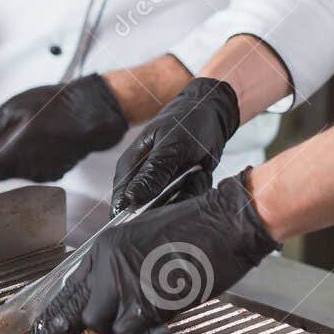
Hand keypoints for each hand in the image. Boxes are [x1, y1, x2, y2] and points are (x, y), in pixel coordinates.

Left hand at [0, 75, 128, 199]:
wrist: (90, 111)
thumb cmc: (53, 105)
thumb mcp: (10, 108)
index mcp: (7, 153)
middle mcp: (22, 170)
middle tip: (7, 129)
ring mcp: (38, 174)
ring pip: (13, 167)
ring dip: (14, 151)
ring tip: (31, 128)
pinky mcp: (51, 174)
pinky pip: (30, 167)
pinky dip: (30, 154)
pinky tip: (43, 137)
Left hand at [36, 171, 277, 333]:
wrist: (224, 222)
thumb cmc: (196, 229)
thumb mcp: (147, 239)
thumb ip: (123, 267)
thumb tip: (114, 301)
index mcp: (105, 246)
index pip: (70, 289)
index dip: (65, 316)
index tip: (59, 332)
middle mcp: (108, 263)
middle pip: (86, 315)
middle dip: (100, 330)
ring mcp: (126, 284)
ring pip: (107, 329)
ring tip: (145, 326)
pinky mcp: (149, 302)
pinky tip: (161, 328)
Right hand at [111, 77, 239, 212]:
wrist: (211, 114)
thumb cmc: (185, 121)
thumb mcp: (170, 145)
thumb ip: (153, 172)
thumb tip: (131, 199)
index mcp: (130, 167)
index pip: (122, 202)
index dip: (132, 218)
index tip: (153, 219)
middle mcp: (143, 180)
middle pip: (147, 211)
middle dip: (170, 203)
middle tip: (184, 180)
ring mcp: (162, 186)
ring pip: (172, 208)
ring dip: (188, 193)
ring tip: (194, 171)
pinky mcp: (181, 189)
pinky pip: (189, 202)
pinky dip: (198, 189)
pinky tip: (201, 171)